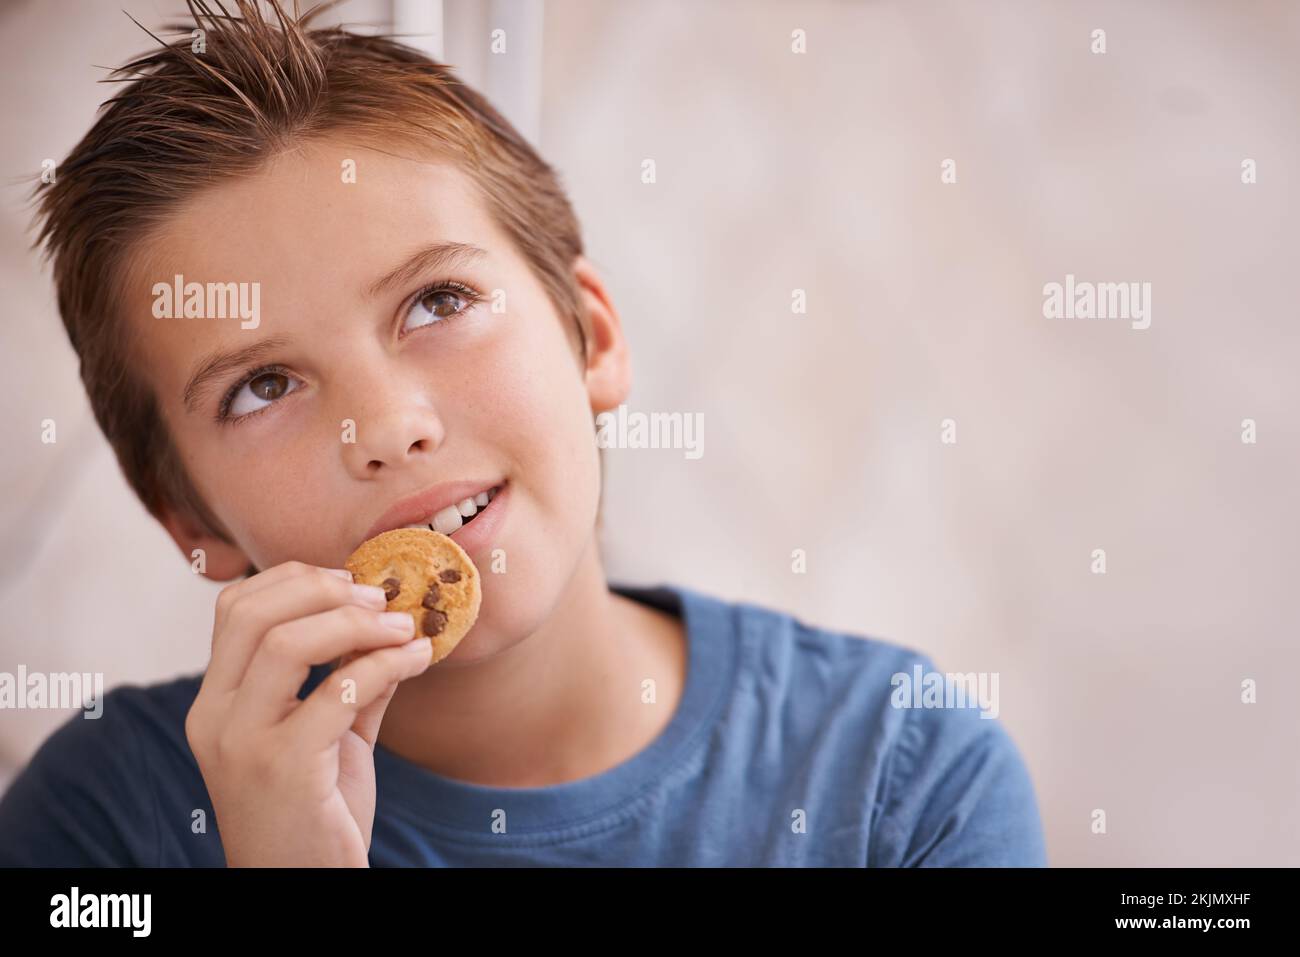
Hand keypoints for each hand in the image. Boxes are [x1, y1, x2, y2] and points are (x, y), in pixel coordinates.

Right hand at [185, 561, 430, 865]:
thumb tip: (391, 620)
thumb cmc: (316, 810)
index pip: (234, 608)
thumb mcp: (330, 735)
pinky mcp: (283, 769)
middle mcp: (215, 718)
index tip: (349, 581)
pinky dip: (384, 664)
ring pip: (285, 644)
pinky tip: (417, 660)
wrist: (304, 885)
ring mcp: (243, 744)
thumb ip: (350, 678)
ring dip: (356, 624)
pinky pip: (336, 693)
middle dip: (325, 591)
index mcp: (217, 702)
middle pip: (252, 614)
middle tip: (380, 598)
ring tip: (404, 627)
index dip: (295, 578)